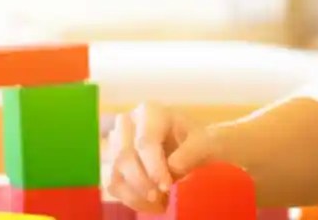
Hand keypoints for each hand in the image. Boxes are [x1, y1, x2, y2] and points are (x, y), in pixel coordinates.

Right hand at [105, 103, 222, 212]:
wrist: (191, 147)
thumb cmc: (197, 141)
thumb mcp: (204, 142)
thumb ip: (193, 150)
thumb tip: (172, 166)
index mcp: (150, 112)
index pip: (145, 141)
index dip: (154, 166)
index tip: (166, 186)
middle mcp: (128, 123)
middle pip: (125, 155)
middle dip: (142, 181)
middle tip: (160, 198)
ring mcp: (117, 142)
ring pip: (116, 170)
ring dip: (135, 193)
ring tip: (159, 204)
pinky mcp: (114, 162)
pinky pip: (113, 183)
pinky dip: (130, 198)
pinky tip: (150, 205)